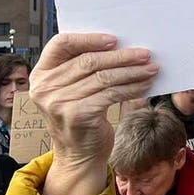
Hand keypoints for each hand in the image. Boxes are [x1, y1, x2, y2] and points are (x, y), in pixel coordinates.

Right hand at [31, 33, 158, 194]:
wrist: (78, 155)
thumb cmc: (81, 116)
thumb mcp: (73, 90)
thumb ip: (83, 69)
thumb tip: (122, 46)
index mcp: (41, 74)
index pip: (61, 44)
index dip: (88, 38)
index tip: (115, 39)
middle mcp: (45, 87)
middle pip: (89, 60)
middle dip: (122, 56)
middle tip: (146, 54)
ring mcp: (59, 102)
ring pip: (104, 77)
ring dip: (133, 71)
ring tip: (152, 68)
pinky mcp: (78, 114)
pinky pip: (112, 94)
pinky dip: (132, 88)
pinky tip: (145, 86)